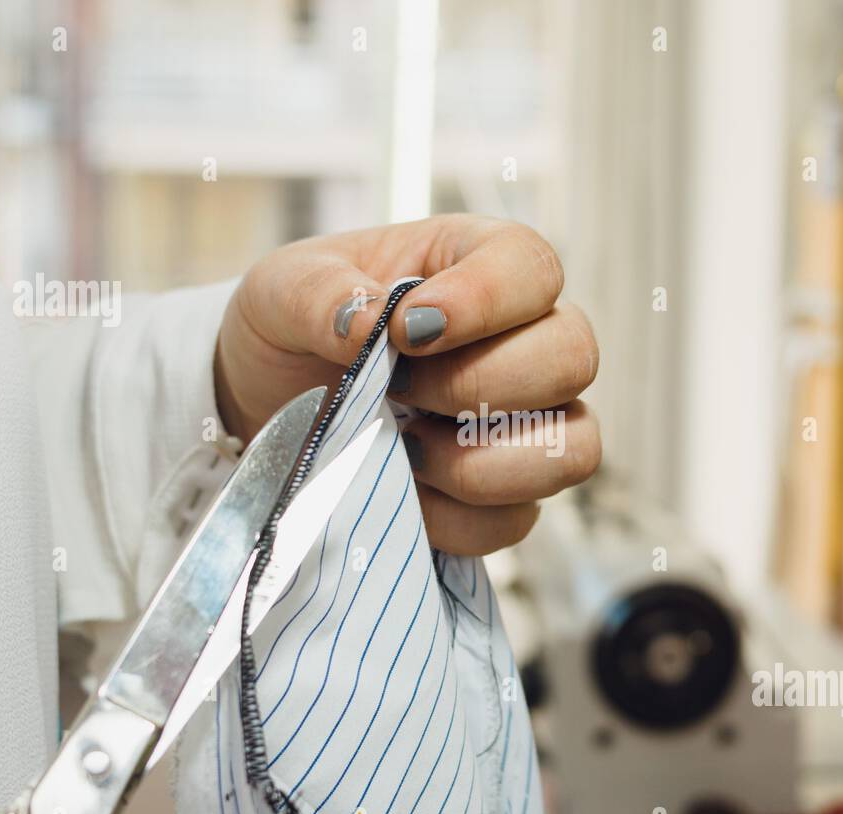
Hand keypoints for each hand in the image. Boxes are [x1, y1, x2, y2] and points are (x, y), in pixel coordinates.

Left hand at [216, 214, 600, 555]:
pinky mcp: (505, 498)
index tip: (408, 329)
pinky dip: (450, 517)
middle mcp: (521, 342)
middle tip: (400, 387)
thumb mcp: (281, 290)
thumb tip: (369, 322)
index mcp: (475, 266)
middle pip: (575, 358)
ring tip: (404, 446)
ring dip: (478, 460)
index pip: (533, 268)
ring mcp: (525, 424)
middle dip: (481, 384)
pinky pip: (515, 520)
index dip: (487, 299)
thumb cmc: (294, 329)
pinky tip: (402, 489)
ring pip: (573, 450)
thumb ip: (319, 295)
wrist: (267, 408)